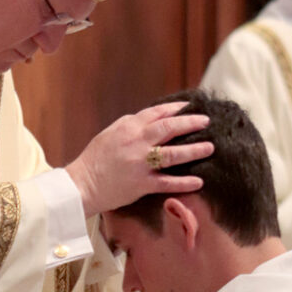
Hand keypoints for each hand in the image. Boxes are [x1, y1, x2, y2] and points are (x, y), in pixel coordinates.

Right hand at [65, 103, 212, 218]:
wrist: (81, 184)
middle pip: (169, 128)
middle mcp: (136, 142)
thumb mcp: (110, 134)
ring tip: (210, 148)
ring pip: (173, 154)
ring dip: (194, 151)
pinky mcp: (141, 184)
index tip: (190, 106)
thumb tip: (151, 120)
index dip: (176, 109)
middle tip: (206, 122)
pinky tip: (199, 181)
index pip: (157, 113)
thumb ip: (131, 127)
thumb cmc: (94, 160)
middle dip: (190, 123)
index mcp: (128, 127)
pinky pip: (168, 182)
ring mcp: (140, 163)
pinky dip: (184, 182)